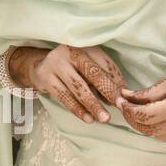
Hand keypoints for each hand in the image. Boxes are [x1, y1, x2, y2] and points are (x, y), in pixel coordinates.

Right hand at [8, 43, 126, 123]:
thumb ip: (103, 77)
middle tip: (119, 106)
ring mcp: (56, 64)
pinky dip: (78, 109)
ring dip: (93, 105)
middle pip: (92, 73)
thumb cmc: (72, 69)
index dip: (117, 80)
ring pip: (78, 87)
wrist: (41, 67)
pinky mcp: (46, 78)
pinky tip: (88, 119)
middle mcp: (70, 52)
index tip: (125, 97)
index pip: (105, 63)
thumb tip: (122, 95)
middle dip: (108, 91)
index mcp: (85, 46)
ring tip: (104, 118)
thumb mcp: (87, 66)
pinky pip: (65, 96)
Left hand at [118, 69, 165, 145]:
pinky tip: (158, 118)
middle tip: (126, 106)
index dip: (129, 110)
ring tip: (141, 111)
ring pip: (156, 136)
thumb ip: (150, 91)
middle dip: (132, 118)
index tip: (121, 101)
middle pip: (147, 129)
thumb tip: (127, 96)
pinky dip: (158, 130)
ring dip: (144, 125)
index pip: (145, 116)